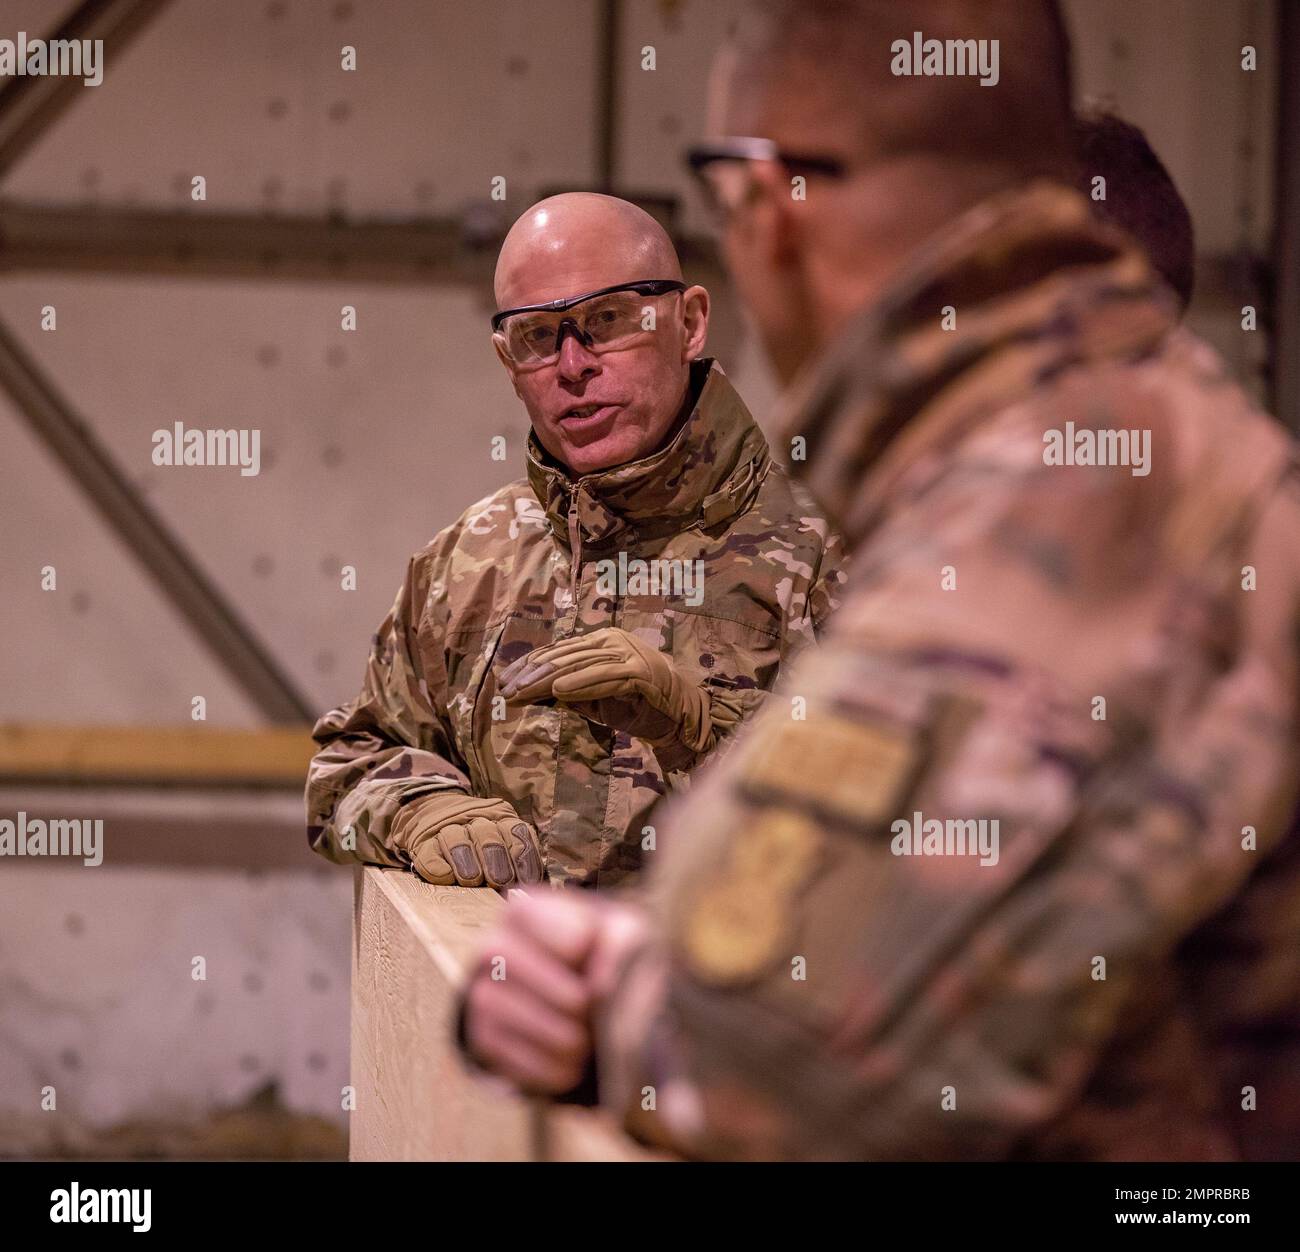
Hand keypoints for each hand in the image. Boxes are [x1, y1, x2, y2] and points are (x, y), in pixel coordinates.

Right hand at [389, 792, 543, 886]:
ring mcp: (446, 829)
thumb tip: (530, 886)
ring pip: (458, 842)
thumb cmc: (477, 838)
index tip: (524, 880)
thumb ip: (516, 855)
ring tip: (472, 880)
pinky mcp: (422, 842)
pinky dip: (438, 867)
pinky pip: (430, 855)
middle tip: (499, 881)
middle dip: (496, 862)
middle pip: (487, 836)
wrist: (431, 809)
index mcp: (500, 817)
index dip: (522, 857)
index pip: (516, 832)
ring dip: (467, 863)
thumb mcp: (503, 835)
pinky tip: (445, 878)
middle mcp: (474, 819)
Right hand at [463, 891, 651, 1094]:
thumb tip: (601, 985)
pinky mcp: (483, 1039)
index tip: (593, 955)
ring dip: (557, 1034)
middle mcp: (494, 947)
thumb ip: (623, 942)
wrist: (590, 1009)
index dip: (568, 939)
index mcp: (525, 912)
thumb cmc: (606, 957)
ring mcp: (482, 993)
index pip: (526, 912)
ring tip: (587, 1040)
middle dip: (561, 992)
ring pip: (502, 1008)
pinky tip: (572, 1063)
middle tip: (591, 1007)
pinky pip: (502, 1054)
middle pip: (506, 956)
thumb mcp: (625, 936)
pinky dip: (546, 1066)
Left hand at [499, 627, 713, 752]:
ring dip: (547, 680)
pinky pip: (604, 677)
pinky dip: (580, 684)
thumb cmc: (635, 706)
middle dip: (531, 675)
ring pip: (579, 666)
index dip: (530, 666)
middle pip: (564, 658)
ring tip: (523, 691)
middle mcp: (613, 641)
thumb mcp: (595, 699)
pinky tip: (559, 691)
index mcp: (601, 641)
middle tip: (506, 690)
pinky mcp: (639, 672)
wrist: (678, 714)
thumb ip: (568, 692)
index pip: (559, 651)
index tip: (505, 681)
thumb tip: (530, 693)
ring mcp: (627, 654)